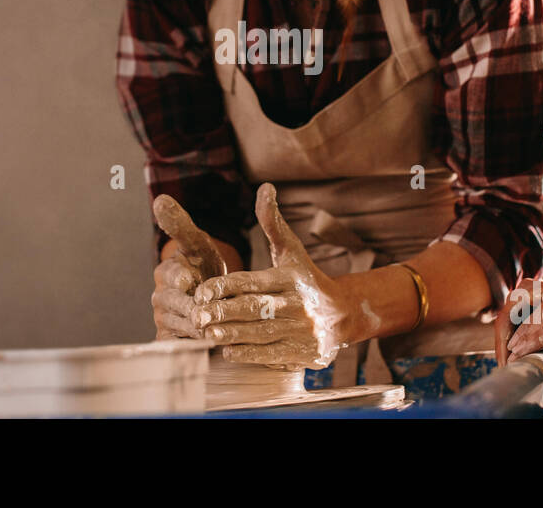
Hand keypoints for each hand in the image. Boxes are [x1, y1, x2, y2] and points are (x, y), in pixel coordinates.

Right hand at [150, 194, 227, 339]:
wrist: (209, 302)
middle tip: (207, 311)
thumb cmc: (206, 268)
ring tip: (216, 328)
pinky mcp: (168, 340)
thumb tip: (159, 199)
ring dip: (199, 327)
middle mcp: (160, 295)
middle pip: (176, 303)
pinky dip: (194, 344)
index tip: (191, 279)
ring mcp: (163, 319)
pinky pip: (179, 344)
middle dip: (194, 306)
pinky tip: (210, 344)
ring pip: (181, 325)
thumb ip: (180, 225)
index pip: (173, 273)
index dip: (184, 277)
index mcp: (166, 271)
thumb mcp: (197, 245)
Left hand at [191, 183, 357, 369]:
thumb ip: (273, 223)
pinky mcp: (304, 353)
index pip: (253, 281)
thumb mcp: (292, 251)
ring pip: (260, 333)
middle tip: (197, 314)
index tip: (202, 291)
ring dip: (231, 334)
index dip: (226, 286)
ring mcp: (302, 330)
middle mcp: (298, 303)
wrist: (345, 315)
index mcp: (292, 277)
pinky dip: (248, 353)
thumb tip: (264, 188)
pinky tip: (227, 350)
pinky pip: (271, 354)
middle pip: (254, 308)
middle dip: (224, 312)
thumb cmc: (307, 280)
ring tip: (207, 333)